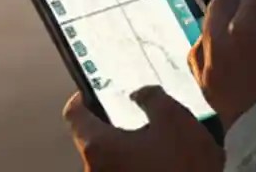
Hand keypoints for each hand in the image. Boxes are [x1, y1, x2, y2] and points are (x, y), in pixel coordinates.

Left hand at [62, 86, 222, 171]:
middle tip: (140, 114)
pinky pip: (124, 171)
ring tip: (162, 141)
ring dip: (130, 147)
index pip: (74, 114)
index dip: (83, 97)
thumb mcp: (174, 118)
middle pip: (95, 138)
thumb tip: (141, 93)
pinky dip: (138, 164)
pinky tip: (165, 161)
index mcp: (99, 146)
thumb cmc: (181, 168)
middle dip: (116, 124)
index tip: (91, 91)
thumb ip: (152, 97)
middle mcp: (95, 170)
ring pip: (111, 158)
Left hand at [189, 0, 255, 127]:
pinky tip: (224, 48)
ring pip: (207, 25)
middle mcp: (219, 38)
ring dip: (223, 17)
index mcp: (247, 26)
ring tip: (242, 23)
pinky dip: (211, 42)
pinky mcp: (203, 80)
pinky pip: (199, 51)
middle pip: (222, 1)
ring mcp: (207, 60)